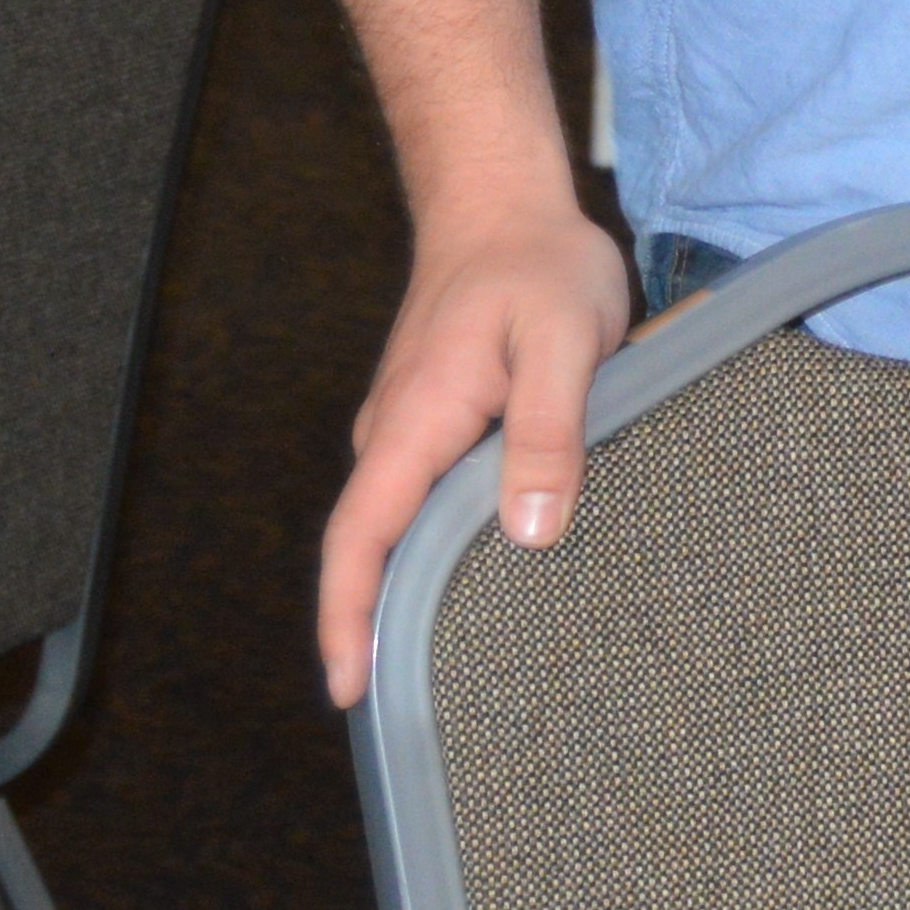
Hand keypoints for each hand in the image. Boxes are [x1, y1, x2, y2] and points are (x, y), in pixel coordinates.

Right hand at [316, 189, 629, 705]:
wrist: (502, 203)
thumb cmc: (536, 264)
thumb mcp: (564, 342)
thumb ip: (549, 433)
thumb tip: (531, 531)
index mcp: (416, 422)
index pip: (359, 539)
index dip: (346, 619)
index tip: (347, 690)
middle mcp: (395, 434)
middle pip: (367, 546)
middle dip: (372, 626)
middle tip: (409, 707)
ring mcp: (409, 427)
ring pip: (398, 522)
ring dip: (405, 586)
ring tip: (442, 659)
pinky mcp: (433, 417)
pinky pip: (422, 493)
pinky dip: (431, 540)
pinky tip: (473, 569)